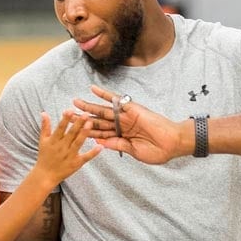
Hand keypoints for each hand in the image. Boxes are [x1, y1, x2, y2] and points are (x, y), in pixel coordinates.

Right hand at [34, 110, 100, 185]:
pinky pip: (86, 157)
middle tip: (86, 114)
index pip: (60, 128)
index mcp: (54, 141)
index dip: (65, 119)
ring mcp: (69, 155)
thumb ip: (45, 126)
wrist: (45, 175)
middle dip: (78, 124)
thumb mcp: (42, 141)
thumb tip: (44, 113)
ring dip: (84, 134)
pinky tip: (100, 146)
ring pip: (78, 143)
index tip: (70, 110)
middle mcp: (62, 147)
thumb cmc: (44, 156)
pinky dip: (93, 153)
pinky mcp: (76, 163)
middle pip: (71, 134)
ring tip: (91, 124)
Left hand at [73, 86, 191, 162]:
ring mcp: (125, 116)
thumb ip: (118, 145)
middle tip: (68, 114)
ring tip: (75, 102)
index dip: (86, 133)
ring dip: (89, 106)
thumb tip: (100, 143)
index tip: (72, 132)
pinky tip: (93, 89)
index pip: (100, 135)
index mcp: (121, 138)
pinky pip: (116, 100)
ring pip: (103, 110)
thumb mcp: (134, 151)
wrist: (172, 143)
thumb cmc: (157, 151)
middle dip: (83, 118)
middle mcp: (121, 126)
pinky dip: (105, 94)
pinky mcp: (131, 108)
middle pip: (98, 121)